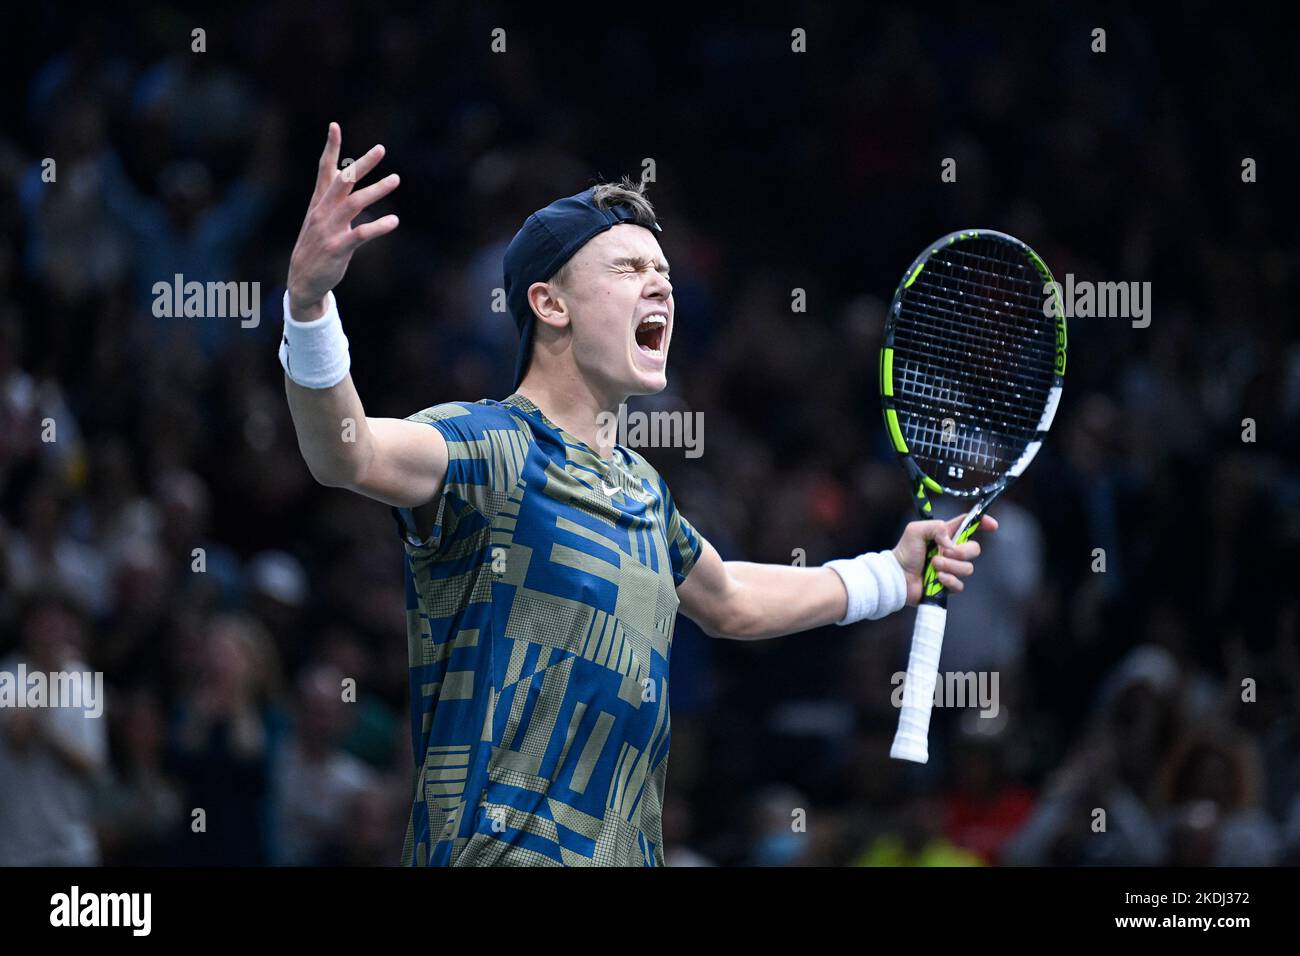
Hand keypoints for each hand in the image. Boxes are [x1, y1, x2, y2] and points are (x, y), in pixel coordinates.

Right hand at [287, 122, 400, 319]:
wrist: (301, 282)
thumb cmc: (316, 248)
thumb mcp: (319, 221)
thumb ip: (333, 200)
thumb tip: (346, 178)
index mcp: (319, 203)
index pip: (324, 170)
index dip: (330, 148)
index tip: (334, 126)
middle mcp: (323, 212)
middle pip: (343, 181)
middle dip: (362, 164)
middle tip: (381, 148)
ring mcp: (329, 229)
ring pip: (353, 203)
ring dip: (376, 190)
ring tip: (396, 178)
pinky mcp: (338, 248)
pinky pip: (361, 233)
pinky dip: (378, 226)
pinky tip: (394, 220)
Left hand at [892, 512, 997, 604]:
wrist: (897, 576)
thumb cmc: (904, 552)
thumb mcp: (916, 530)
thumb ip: (936, 527)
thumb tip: (952, 543)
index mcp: (945, 535)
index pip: (969, 525)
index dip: (983, 523)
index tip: (992, 526)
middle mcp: (951, 552)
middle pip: (975, 549)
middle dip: (962, 552)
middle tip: (944, 553)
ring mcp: (951, 569)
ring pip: (968, 569)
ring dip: (950, 566)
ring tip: (933, 565)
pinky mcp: (948, 586)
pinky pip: (960, 585)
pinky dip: (948, 580)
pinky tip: (936, 578)